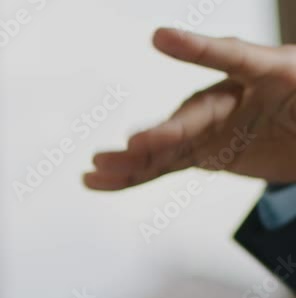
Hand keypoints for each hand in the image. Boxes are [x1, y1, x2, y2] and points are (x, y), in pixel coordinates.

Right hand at [85, 28, 295, 190]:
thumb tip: (287, 97)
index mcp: (266, 73)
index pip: (230, 57)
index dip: (196, 49)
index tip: (161, 37)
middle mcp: (227, 98)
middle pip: (190, 117)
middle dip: (162, 134)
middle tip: (137, 146)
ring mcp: (210, 129)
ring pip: (165, 148)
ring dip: (130, 161)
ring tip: (97, 170)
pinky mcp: (201, 154)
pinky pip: (161, 168)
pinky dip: (130, 178)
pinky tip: (98, 183)